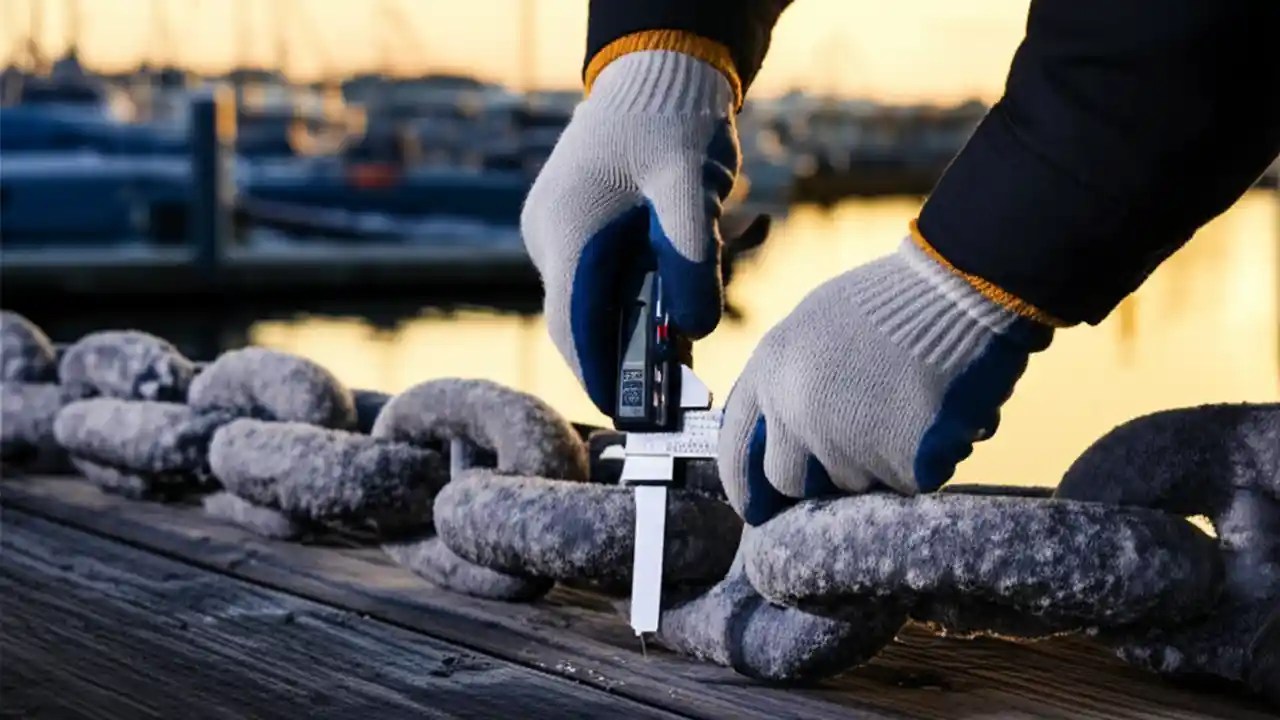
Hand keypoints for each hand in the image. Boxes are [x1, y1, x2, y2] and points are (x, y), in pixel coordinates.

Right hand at [521, 50, 739, 413]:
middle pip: (585, 321)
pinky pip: (604, 271)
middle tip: (686, 375)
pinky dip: (642, 282)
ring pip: (598, 298)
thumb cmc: (673, 119)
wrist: (657, 65)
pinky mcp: (574, 221)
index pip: (575, 332)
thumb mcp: (691, 194)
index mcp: (567, 234)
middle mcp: (550, 237)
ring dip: (645, 311)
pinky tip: (684, 262)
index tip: (636, 416)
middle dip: (635, 349)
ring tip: (697, 300)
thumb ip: (693, 267)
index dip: (606, 380)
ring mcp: (558, 228)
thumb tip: (696, 334)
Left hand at [718, 237, 1054, 524]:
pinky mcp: (900, 463)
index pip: (735, 451)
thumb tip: (778, 438)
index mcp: (770, 373)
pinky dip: (928, 459)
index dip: (746, 487)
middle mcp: (796, 413)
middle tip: (860, 447)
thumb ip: (788, 382)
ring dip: (882, 462)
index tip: (758, 509)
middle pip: (793, 483)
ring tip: (908, 407)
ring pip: (858, 484)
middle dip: (822, 478)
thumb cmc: (892, 301)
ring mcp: (847, 442)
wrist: (960, 290)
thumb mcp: (813, 326)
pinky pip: (910, 483)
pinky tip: (938, 414)